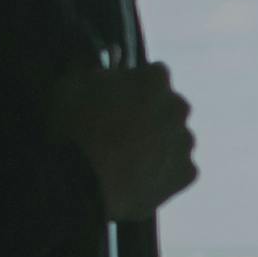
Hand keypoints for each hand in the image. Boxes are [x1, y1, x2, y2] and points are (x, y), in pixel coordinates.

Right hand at [39, 58, 199, 218]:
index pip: (153, 74)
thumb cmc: (73, 129)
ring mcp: (185, 141)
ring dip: (159, 144)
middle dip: (151, 114)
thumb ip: (96, 72)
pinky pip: (178, 170)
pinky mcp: (187, 174)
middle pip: (168, 106)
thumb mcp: (71, 85)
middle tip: (121, 132)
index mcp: (155, 79)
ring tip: (127, 159)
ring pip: (174, 138)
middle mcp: (178, 107)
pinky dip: (163, 174)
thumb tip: (106, 70)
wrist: (82, 186)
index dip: (134, 87)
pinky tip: (138, 179)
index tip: (118, 100)